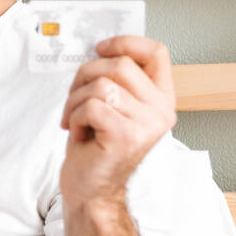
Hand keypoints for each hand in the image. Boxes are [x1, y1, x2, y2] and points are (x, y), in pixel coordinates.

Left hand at [58, 35, 176, 206]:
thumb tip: (99, 49)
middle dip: (85, 75)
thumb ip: (116, 80)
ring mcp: (147, 125)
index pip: (157, 53)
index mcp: (160, 100)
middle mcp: (161, 111)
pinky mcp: (127, 137)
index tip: (100, 49)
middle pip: (120, 64)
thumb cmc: (96, 150)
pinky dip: (75, 118)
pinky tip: (79, 135)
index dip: (126, 42)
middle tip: (74, 98)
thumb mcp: (111, 107)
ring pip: (101, 85)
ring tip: (74, 121)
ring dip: (75, 101)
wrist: (91, 193)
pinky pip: (91, 106)